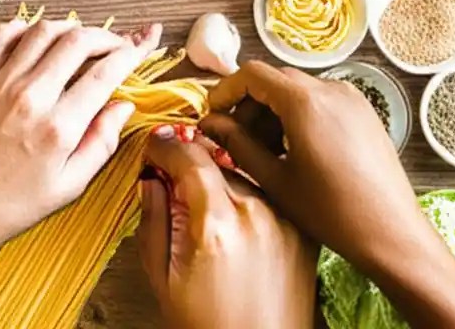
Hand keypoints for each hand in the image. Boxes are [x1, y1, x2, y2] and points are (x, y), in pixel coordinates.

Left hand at [0, 20, 158, 253]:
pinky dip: (26, 27)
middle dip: (107, 36)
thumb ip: (102, 142)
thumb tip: (124, 106)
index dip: (132, 52)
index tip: (145, 45)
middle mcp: (30, 97)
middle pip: (78, 41)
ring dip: (71, 27)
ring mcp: (1, 84)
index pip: (105, 72)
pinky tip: (39, 38)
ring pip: (43, 30)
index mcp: (58, 127)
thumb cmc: (14, 205)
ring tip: (85, 40)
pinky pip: (3, 36)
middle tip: (119, 45)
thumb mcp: (70, 185)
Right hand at [139, 130, 315, 328]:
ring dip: (221, 184)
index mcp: (215, 225)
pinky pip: (269, 200)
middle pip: (217, 163)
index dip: (166, 145)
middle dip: (191, 167)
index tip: (155, 145)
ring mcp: (285, 221)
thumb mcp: (163, 278)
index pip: (189, 157)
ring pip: (243, 179)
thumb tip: (151, 180)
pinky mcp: (303, 232)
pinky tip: (237, 228)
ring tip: (207, 216)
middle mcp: (256, 215)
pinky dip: (249, 203)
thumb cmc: (211, 328)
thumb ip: (154, 221)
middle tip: (172, 182)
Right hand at [201, 62, 454, 326]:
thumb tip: (210, 124)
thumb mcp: (275, 180)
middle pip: (275, 80)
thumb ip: (238, 144)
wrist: (392, 232)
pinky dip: (298, 117)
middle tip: (234, 140)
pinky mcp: (364, 113)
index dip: (225, 91)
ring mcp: (352, 99)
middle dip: (249, 106)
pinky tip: (294, 153)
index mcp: (305, 102)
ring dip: (273, 112)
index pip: (252, 74)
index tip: (211, 116)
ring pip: (297, 91)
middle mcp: (330, 89)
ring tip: (265, 153)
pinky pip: (320, 102)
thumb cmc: (331, 211)